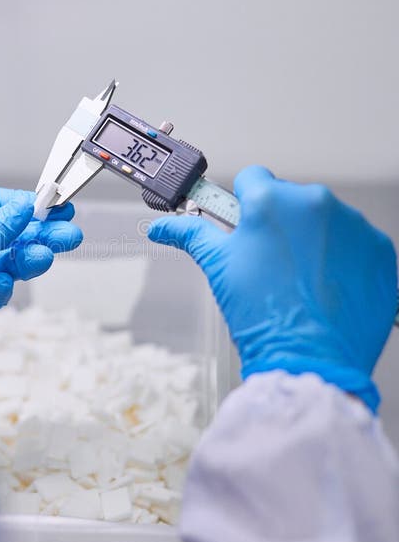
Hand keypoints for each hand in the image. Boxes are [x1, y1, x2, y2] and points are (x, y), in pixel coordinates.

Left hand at [0, 189, 81, 368]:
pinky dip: (0, 292)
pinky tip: (4, 284)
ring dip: (25, 261)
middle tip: (69, 234)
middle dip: (37, 234)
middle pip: (6, 237)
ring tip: (45, 256)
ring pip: (3, 267)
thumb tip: (22, 211)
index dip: (26, 206)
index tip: (57, 204)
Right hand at [149, 166, 396, 412]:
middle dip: (280, 225)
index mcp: (271, 201)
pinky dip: (344, 260)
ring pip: (325, 221)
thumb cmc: (262, 317)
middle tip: (270, 264)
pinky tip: (328, 287)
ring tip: (300, 281)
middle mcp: (315, 203)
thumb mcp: (219, 269)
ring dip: (312, 241)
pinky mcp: (379, 249)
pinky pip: (356, 243)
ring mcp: (353, 225)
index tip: (245, 225)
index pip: (254, 178)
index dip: (244, 203)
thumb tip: (164, 225)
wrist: (311, 363)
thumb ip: (192, 235)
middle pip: (290, 199)